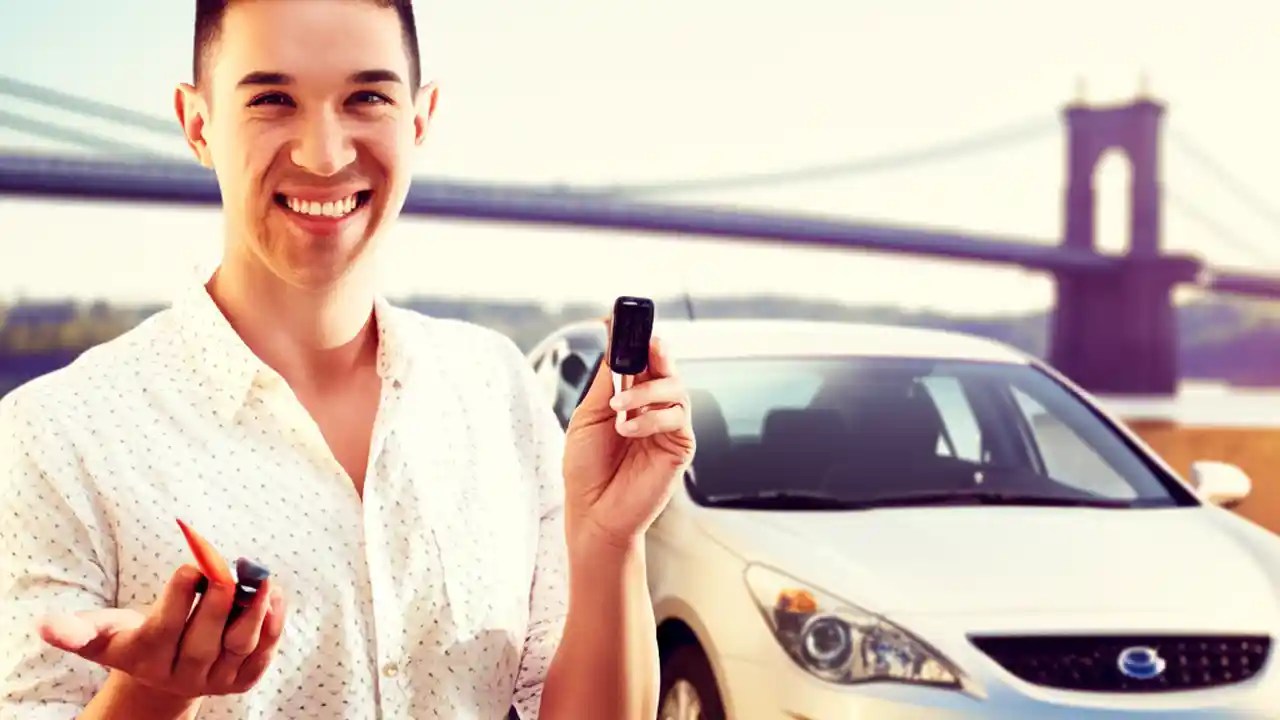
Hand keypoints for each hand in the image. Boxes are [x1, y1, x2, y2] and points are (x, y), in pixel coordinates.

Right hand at [36, 564, 286, 701]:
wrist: (163, 671)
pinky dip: (273, 624)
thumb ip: (76, 628)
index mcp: (146, 657)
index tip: (190, 564)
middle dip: (220, 601)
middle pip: (205, 640)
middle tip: (231, 567)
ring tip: (263, 578)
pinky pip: (262, 653)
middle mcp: (182, 673)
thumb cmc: (132, 635)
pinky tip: (275, 594)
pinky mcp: (243, 679)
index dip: (180, 597)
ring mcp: (216, 680)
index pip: (165, 629)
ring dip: (255, 612)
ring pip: (240, 646)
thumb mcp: (102, 632)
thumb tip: (44, 627)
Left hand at [562, 320, 695, 550]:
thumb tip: (616, 344)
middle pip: (666, 367)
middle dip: (656, 353)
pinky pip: (676, 419)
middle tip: (644, 347)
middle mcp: (654, 407)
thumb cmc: (587, 467)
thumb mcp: (589, 416)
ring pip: (676, 389)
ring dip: (647, 391)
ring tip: (619, 409)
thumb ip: (608, 383)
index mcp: (631, 396)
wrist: (592, 512)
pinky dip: (651, 418)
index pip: (643, 358)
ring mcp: (668, 427)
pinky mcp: (679, 448)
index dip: (640, 338)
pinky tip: (629, 430)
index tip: (630, 320)